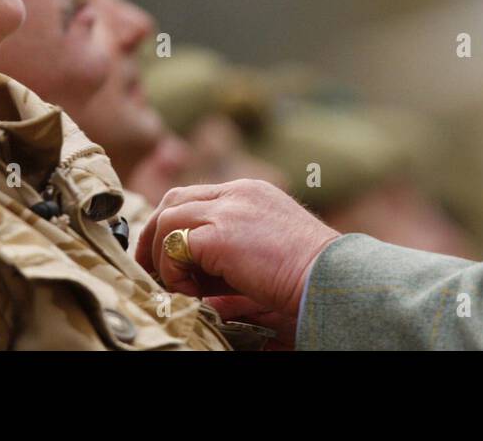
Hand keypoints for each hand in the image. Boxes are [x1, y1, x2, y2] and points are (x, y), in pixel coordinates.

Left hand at [134, 179, 339, 320]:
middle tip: (151, 268)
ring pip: (168, 218)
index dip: (176, 227)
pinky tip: (191, 291)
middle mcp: (238, 192)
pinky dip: (173, 271)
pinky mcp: (220, 233)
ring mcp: (229, 209)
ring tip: (176, 286)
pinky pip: (175, 245)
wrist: (330, 278)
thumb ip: (228, 253)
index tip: (169, 259)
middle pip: (174, 199)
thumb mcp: (263, 252)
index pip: (197, 196)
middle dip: (155, 233)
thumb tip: (193, 280)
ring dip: (163, 255)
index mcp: (250, 192)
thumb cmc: (306, 275)